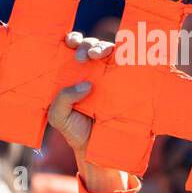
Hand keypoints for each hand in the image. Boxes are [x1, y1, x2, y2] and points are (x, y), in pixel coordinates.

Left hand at [49, 33, 129, 192]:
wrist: (99, 151)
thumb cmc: (76, 131)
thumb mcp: (59, 118)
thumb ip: (61, 100)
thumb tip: (84, 85)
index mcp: (73, 74)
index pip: (72, 50)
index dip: (71, 41)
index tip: (69, 43)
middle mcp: (93, 71)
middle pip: (91, 46)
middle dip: (87, 44)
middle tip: (82, 57)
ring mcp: (112, 76)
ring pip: (110, 51)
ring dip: (103, 47)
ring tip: (98, 56)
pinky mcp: (130, 83)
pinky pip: (132, 65)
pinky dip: (130, 54)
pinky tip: (125, 53)